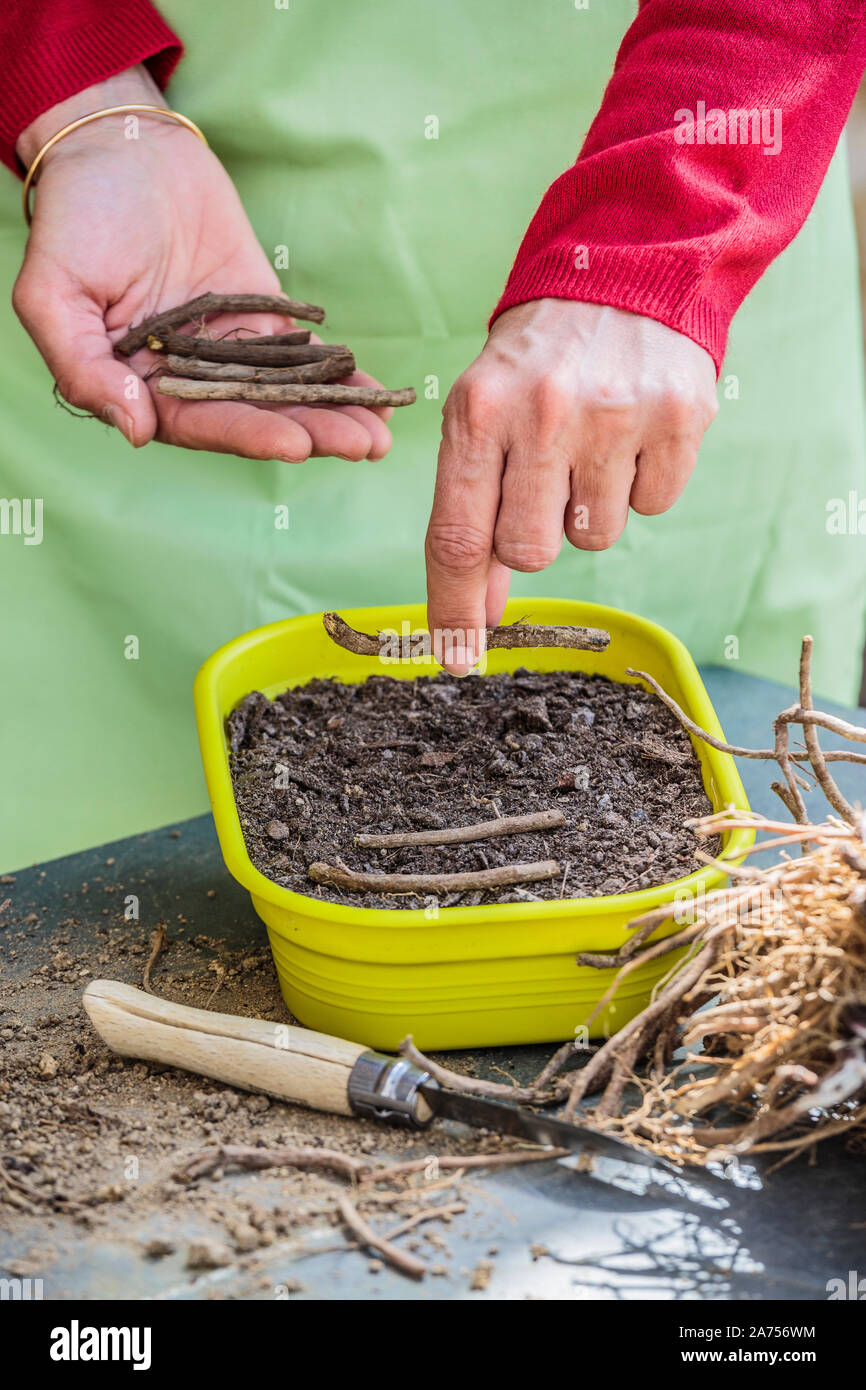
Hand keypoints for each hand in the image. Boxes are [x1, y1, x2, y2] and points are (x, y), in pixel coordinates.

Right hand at [12, 66, 391, 461]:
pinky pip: (303, 352)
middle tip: (361, 445)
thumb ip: (84, 368)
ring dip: (334, 412)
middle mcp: (190, 378)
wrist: (119, 147)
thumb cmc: (76, 219)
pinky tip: (374, 392)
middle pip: (257, 413)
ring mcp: (230, 348)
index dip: (250, 433)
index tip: (297, 443)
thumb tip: (136, 430)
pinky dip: (337, 373)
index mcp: (140, 387)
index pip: (202, 421)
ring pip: (287, 391)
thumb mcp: (54, 294)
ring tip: (379, 432)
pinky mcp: (261, 316)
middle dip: (312, 431)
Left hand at [425, 299, 716, 671]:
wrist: (624, 271)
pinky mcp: (678, 418)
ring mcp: (616, 416)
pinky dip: (640, 483)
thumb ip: (473, 509)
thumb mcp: (484, 416)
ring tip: (589, 442)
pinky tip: (631, 433)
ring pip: (595, 536)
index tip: (455, 659)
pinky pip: (652, 505)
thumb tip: (476, 612)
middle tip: (542, 481)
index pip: (458, 537)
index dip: (454, 609)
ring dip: (588, 507)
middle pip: (530, 551)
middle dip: (533, 538)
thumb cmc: (537, 360)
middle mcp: (543, 414)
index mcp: (478, 411)